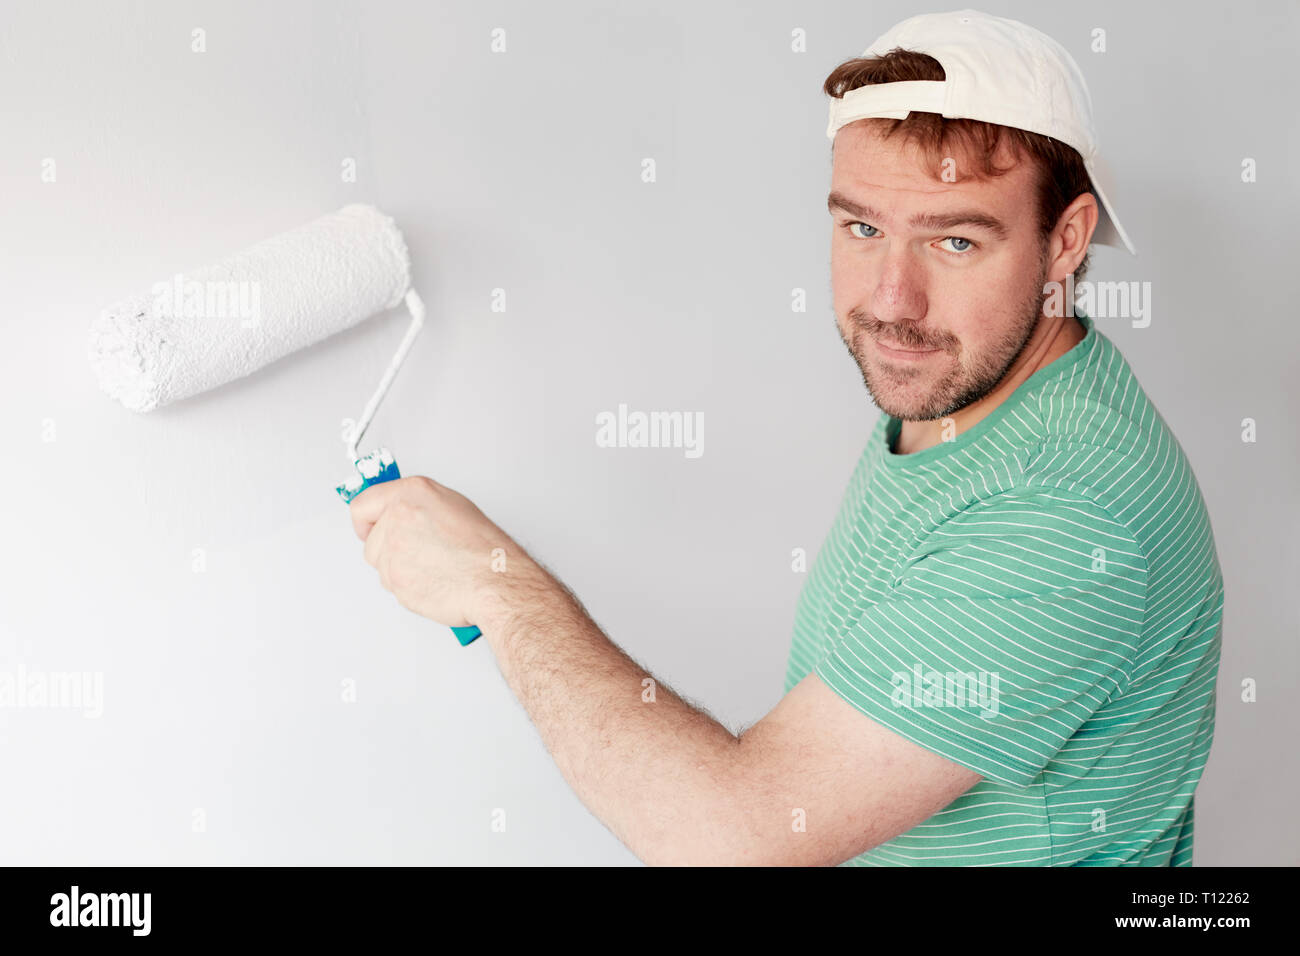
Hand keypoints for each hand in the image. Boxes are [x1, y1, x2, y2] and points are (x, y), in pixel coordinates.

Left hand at [348, 476, 525, 627]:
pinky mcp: (396, 579)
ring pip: (381, 565)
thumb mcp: (453, 506)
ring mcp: (394, 550)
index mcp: (412, 493)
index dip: (366, 521)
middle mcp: (398, 517)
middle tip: (419, 553)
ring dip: (400, 569)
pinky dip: (409, 587)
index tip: (367, 527)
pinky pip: (392, 585)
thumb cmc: (484, 548)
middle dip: (389, 550)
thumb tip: (399, 513)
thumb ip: (417, 506)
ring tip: (432, 566)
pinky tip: (433, 579)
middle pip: (371, 540)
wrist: (495, 580)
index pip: (363, 504)